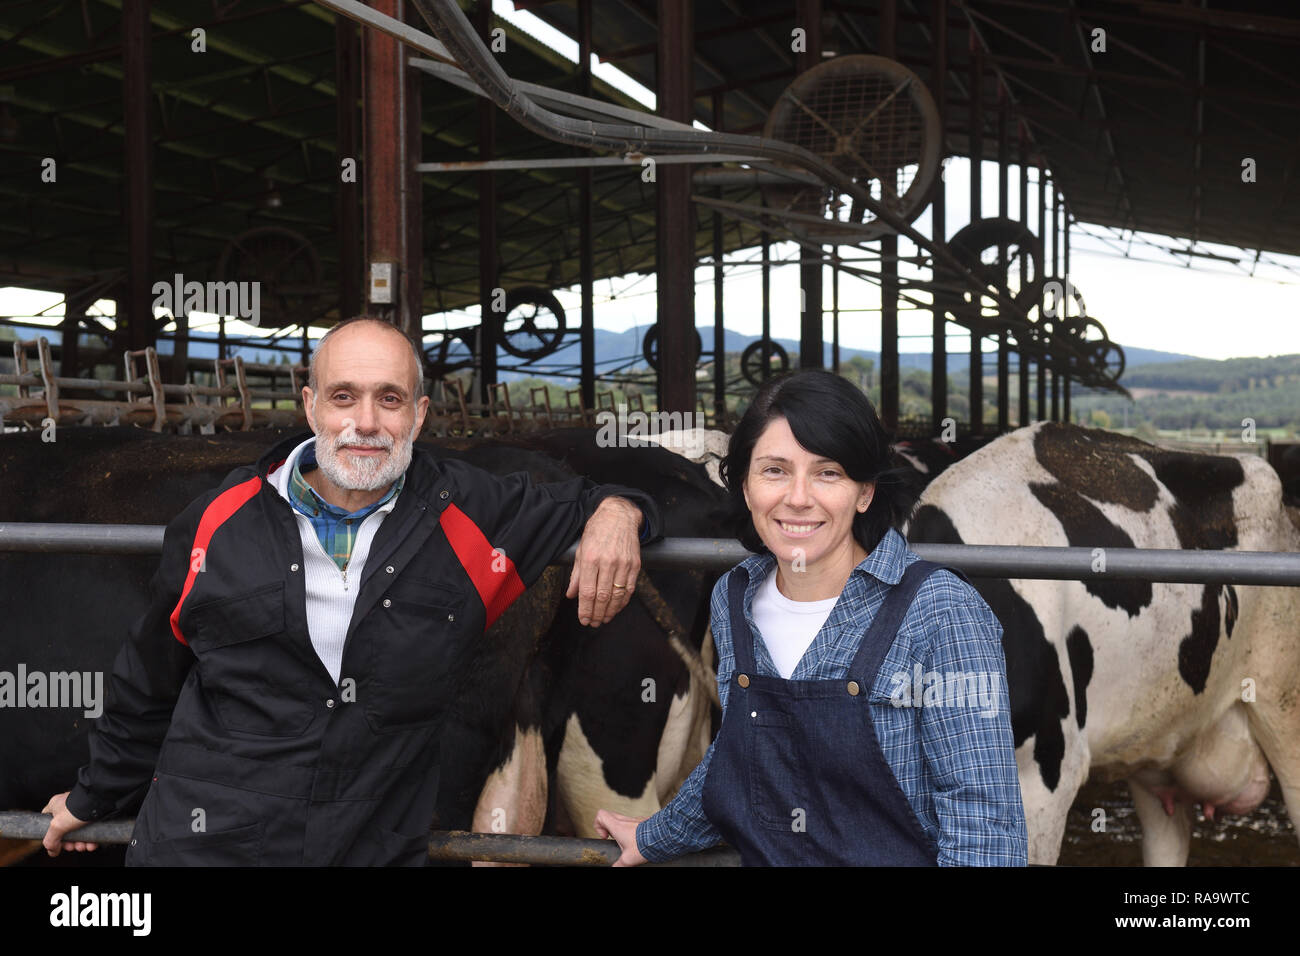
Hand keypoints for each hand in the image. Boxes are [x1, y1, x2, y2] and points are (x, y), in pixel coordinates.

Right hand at [41, 791, 97, 856]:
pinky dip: (90, 840)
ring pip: (79, 832)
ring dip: (80, 843)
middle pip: (64, 830)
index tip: (55, 842)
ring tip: (83, 846)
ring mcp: (82, 812)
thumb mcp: (57, 826)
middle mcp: (68, 808)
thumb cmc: (77, 808)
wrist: (101, 801)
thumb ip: (50, 840)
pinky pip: (90, 831)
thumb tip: (52, 851)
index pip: (47, 820)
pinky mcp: (94, 816)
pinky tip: (91, 844)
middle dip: (69, 842)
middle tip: (72, 846)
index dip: (50, 834)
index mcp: (56, 805)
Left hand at [566, 496, 642, 626]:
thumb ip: (576, 574)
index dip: (585, 610)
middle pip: (602, 597)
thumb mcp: (581, 549)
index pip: (587, 592)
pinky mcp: (635, 564)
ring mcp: (623, 564)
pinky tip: (616, 608)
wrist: (619, 515)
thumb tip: (571, 594)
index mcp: (591, 558)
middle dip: (597, 614)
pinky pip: (630, 589)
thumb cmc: (597, 531)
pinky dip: (623, 602)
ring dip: (610, 611)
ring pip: (617, 595)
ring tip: (604, 619)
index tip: (583, 620)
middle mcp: (608, 562)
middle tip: (593, 622)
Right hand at [593, 809, 648, 866]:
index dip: (598, 826)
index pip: (600, 815)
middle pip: (609, 815)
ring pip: (621, 819)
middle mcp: (625, 820)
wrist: (661, 837)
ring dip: (620, 828)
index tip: (604, 837)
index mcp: (617, 826)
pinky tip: (636, 840)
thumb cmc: (644, 845)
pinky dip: (631, 830)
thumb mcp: (628, 859)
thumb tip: (614, 868)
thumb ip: (618, 864)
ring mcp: (634, 819)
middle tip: (612, 838)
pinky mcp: (643, 821)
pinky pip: (632, 822)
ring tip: (625, 841)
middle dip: (607, 827)